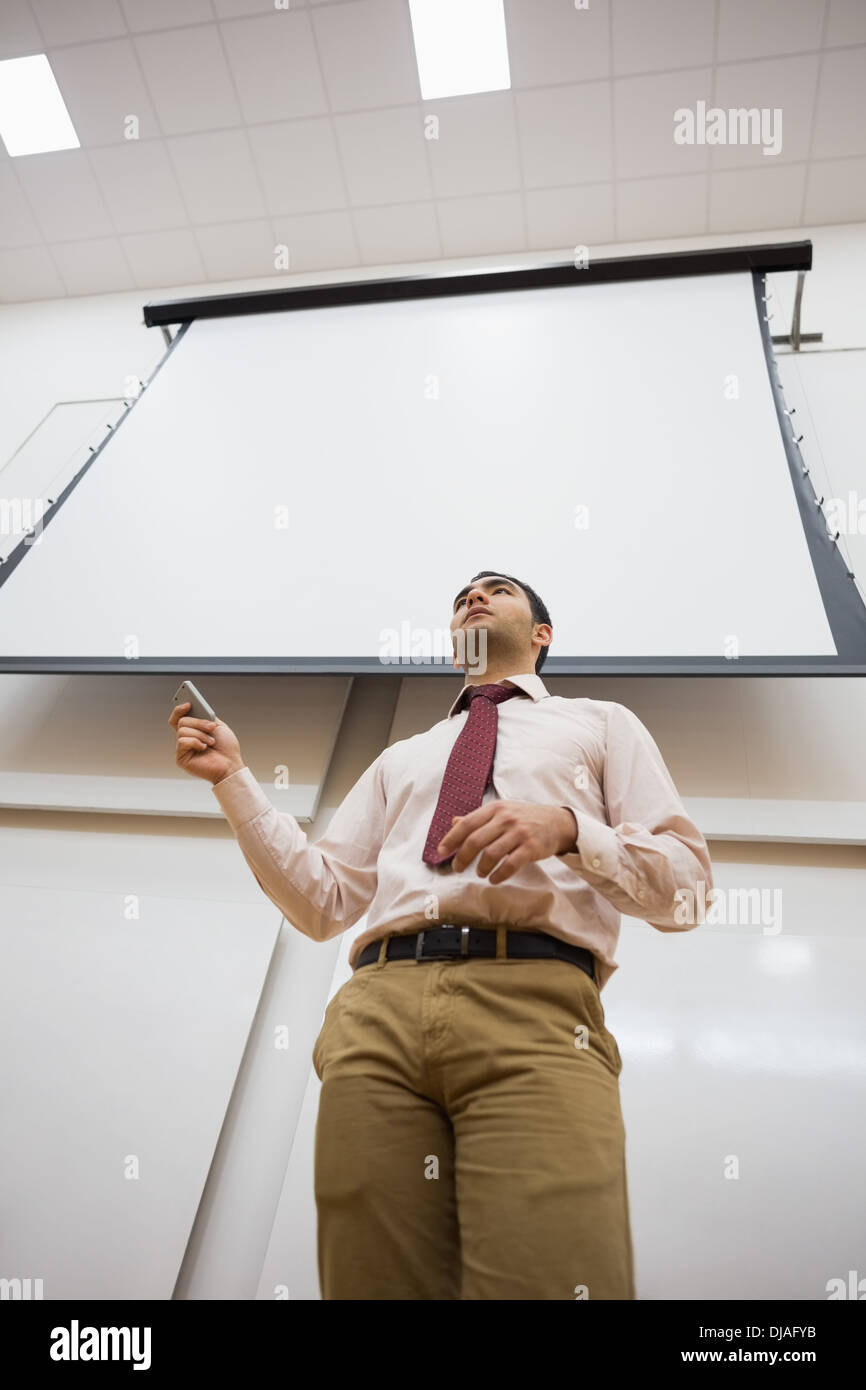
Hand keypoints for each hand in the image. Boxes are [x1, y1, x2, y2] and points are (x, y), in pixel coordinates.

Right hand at [168, 701, 244, 784]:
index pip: (179, 718)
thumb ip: (205, 717)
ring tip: (211, 742)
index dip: (180, 709)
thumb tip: (192, 710)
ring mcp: (182, 748)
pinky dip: (195, 742)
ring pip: (182, 730)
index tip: (188, 703)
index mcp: (193, 731)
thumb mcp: (218, 726)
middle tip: (212, 727)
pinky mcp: (180, 758)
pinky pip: (182, 742)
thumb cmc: (226, 748)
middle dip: (198, 722)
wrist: (231, 765)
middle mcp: (186, 739)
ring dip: (200, 734)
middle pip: (181, 721)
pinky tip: (204, 748)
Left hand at [436, 801, 577, 883]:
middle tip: (457, 868)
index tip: (441, 852)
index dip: (451, 839)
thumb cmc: (525, 818)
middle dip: (462, 857)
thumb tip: (453, 823)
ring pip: (491, 854)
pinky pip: (510, 864)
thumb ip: (478, 819)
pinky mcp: (531, 847)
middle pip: (475, 840)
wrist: (557, 822)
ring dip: (481, 868)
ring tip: (480, 873)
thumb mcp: (501, 812)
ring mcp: (519, 832)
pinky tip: (494, 879)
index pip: (467, 824)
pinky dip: (499, 875)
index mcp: (495, 809)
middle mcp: (505, 818)